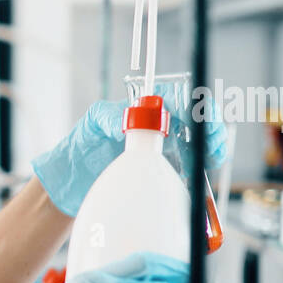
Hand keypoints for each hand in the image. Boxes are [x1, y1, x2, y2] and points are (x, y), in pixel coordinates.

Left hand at [33, 90, 227, 216]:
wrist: (69, 186)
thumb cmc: (78, 149)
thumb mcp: (89, 127)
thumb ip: (106, 116)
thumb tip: (127, 117)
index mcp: (144, 109)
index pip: (179, 96)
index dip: (196, 104)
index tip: (201, 119)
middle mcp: (158, 125)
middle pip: (197, 118)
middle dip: (211, 127)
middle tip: (213, 144)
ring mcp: (163, 149)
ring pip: (199, 141)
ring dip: (212, 146)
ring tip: (212, 157)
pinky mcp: (163, 172)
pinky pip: (190, 167)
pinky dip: (201, 169)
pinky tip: (202, 174)